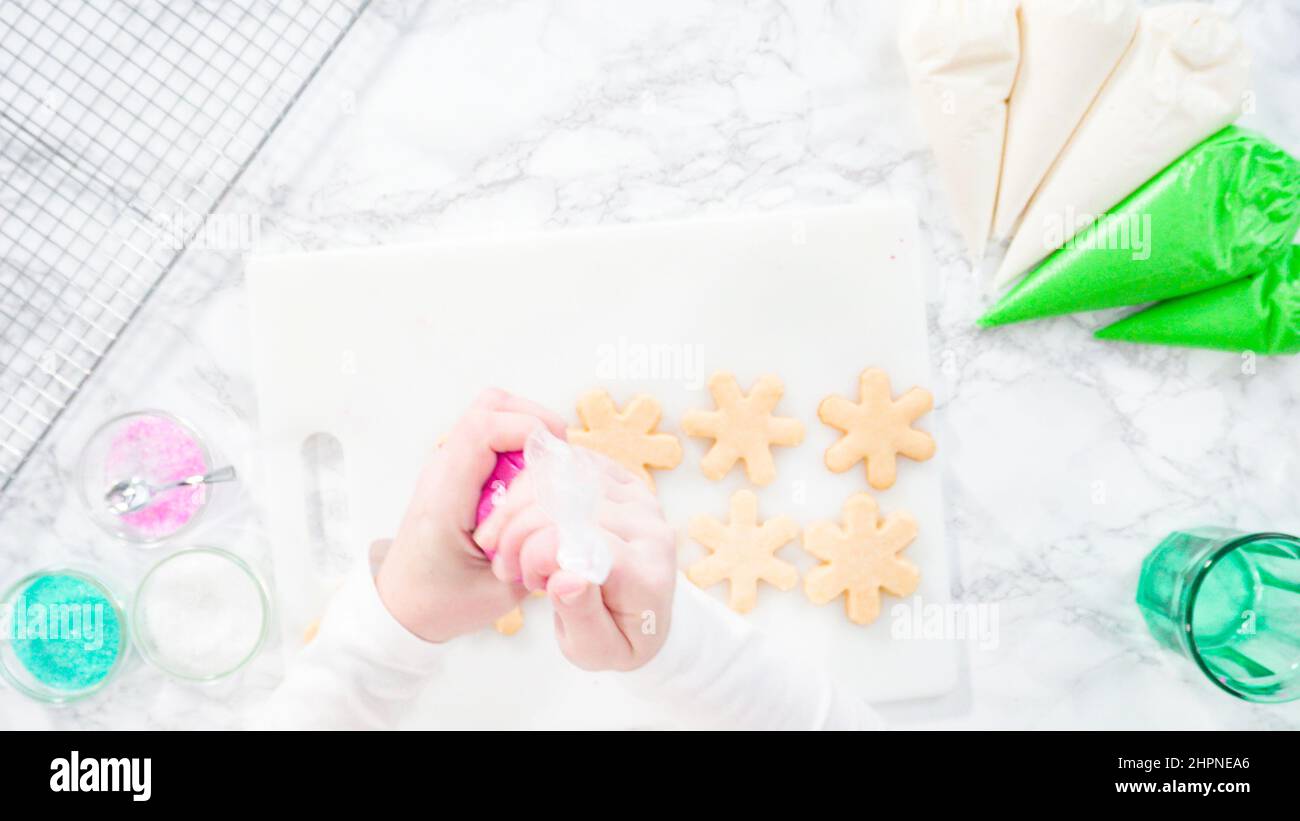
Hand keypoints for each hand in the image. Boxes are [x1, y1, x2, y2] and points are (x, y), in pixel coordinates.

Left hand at [375, 389, 566, 642]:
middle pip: (489, 406)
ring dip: (528, 431)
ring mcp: (448, 467)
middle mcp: (443, 471)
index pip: (482, 429)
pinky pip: (492, 437)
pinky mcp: (458, 472)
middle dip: (536, 421)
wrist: (402, 607)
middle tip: (561, 460)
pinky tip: (534, 482)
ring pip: (492, 414)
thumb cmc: (443, 602)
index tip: (559, 458)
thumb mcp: (500, 592)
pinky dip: (520, 445)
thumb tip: (580, 524)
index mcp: (445, 497)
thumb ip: (539, 556)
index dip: (529, 429)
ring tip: (550, 469)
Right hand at [473, 456, 676, 670]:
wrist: (641, 615)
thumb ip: (581, 615)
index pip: (590, 543)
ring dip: (522, 505)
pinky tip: (522, 514)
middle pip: (573, 506)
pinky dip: (536, 483)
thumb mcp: (595, 649)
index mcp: (647, 574)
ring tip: (509, 542)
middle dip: (522, 532)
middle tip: (506, 565)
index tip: (525, 581)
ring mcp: (639, 499)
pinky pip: (572, 463)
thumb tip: (567, 579)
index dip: (541, 553)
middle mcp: (650, 528)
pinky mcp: (624, 482)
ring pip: (566, 477)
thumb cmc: (615, 637)